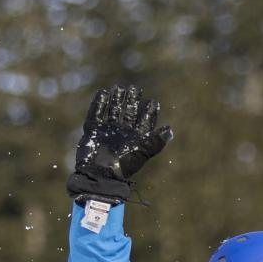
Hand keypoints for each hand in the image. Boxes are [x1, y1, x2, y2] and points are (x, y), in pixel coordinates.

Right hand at [67, 85, 172, 201]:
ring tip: (119, 88)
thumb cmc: (124, 165)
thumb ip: (156, 141)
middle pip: (128, 112)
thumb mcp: (143, 152)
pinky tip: (103, 93)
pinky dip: (99, 103)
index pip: (144, 122)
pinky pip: (96, 113)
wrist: (100, 174)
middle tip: (136, 89)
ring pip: (113, 110)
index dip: (149, 112)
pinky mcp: (93, 129)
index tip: (153, 102)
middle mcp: (122, 133)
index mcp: (135, 138)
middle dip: (132, 101)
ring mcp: (107, 130)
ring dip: (116, 99)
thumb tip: (169, 129)